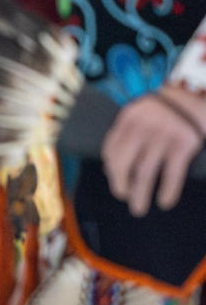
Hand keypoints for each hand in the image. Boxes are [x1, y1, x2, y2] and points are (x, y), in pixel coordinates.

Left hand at [101, 84, 205, 216]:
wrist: (195, 95)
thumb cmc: (166, 110)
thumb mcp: (141, 113)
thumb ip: (126, 134)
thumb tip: (109, 168)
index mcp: (129, 118)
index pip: (111, 148)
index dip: (110, 167)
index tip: (114, 179)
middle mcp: (143, 126)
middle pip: (123, 163)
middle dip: (119, 184)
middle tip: (123, 196)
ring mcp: (164, 135)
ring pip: (145, 173)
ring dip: (140, 195)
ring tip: (138, 209)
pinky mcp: (184, 144)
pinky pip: (172, 174)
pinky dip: (167, 191)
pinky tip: (165, 202)